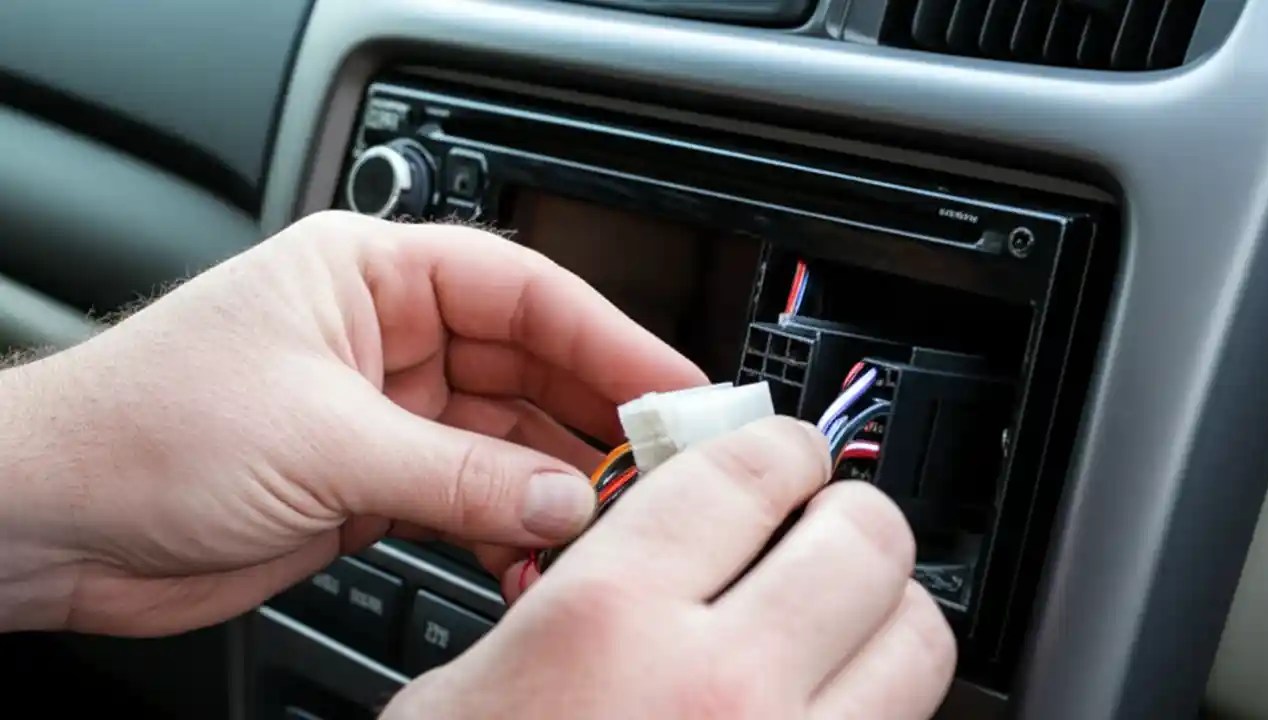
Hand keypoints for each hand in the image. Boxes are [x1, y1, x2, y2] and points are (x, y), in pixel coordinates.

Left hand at [0, 210, 705, 634]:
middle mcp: (387, 337)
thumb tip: (567, 500)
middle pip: (528, 367)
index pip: (521, 290)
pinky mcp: (374, 484)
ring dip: (558, 487)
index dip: (607, 333)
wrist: (49, 522)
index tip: (670, 382)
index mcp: (371, 275)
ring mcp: (385, 414)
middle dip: (595, 416)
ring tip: (611, 524)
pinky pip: (472, 501)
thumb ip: (459, 476)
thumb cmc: (142, 430)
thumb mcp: (323, 441)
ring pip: (507, 444)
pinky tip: (539, 559)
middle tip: (664, 463)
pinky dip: (510, 532)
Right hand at [381, 417, 955, 719]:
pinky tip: (826, 711)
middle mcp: (717, 688)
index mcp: (610, 621)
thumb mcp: (474, 680)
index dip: (782, 447)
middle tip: (823, 530)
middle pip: (863, 539)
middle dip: (850, 518)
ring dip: (886, 612)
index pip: (750, 472)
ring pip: (917, 641)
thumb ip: (580, 591)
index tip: (789, 455)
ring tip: (841, 622)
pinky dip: (878, 710)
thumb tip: (672, 532)